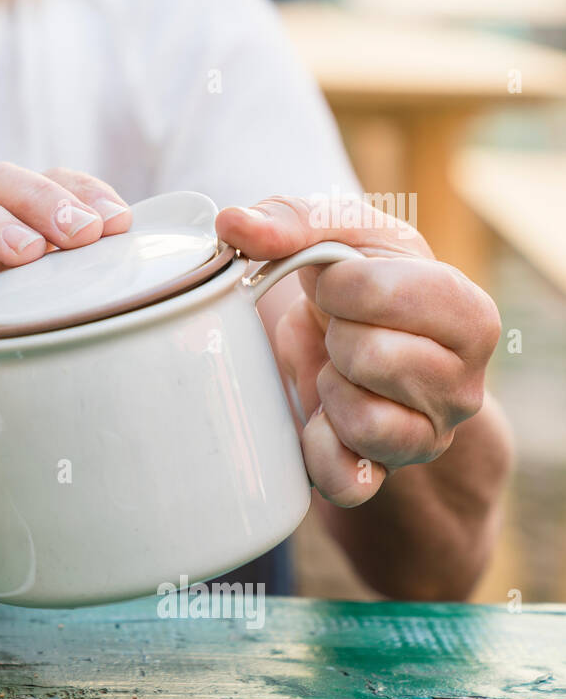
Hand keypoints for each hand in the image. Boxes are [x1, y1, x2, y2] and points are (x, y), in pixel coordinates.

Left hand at [217, 196, 500, 506]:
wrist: (355, 356)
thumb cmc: (353, 287)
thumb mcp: (338, 235)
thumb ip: (291, 220)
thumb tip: (232, 225)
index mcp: (467, 313)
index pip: (379, 293)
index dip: (337, 285)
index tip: (339, 287)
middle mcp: (464, 384)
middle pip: (370, 356)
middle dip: (335, 335)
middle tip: (340, 332)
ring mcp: (428, 438)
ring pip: (362, 419)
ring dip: (328, 387)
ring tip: (338, 370)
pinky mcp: (385, 477)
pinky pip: (345, 479)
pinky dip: (318, 448)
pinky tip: (323, 419)